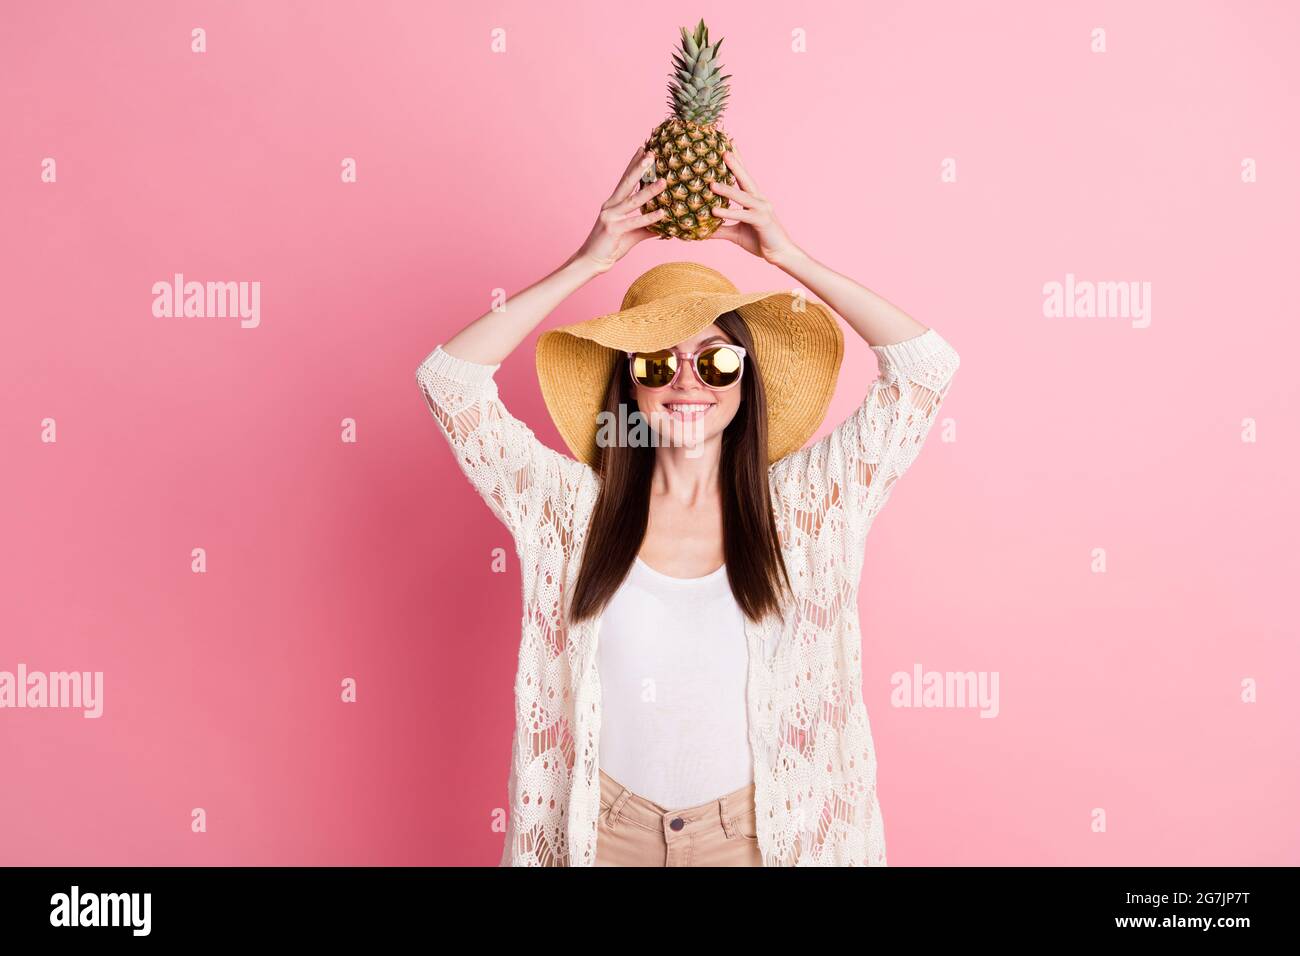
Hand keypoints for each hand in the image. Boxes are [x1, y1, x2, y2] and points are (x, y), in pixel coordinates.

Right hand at [572, 150, 669, 273]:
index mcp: (613, 204)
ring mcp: (610, 216)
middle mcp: (610, 206)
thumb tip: (667, 226)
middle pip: (627, 183)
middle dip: (639, 167)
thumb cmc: (611, 247)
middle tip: (652, 153)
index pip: (625, 180)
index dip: (634, 164)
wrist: (592, 261)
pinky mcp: (613, 229)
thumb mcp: (633, 234)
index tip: (644, 149)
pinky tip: (662, 213)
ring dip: (649, 191)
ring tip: (663, 181)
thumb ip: (648, 227)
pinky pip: (634, 222)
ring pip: (633, 201)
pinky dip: (649, 218)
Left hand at [706, 149, 802, 266]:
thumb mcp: (736, 234)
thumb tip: (702, 230)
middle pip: (745, 179)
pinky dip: (729, 213)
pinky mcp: (762, 221)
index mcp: (754, 200)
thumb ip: (720, 230)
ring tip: (711, 183)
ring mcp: (762, 209)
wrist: (780, 255)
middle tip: (724, 151)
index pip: (743, 179)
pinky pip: (743, 215)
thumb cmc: (760, 242)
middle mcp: (759, 200)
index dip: (737, 163)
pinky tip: (715, 211)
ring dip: (727, 190)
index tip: (728, 147)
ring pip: (742, 196)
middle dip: (735, 165)